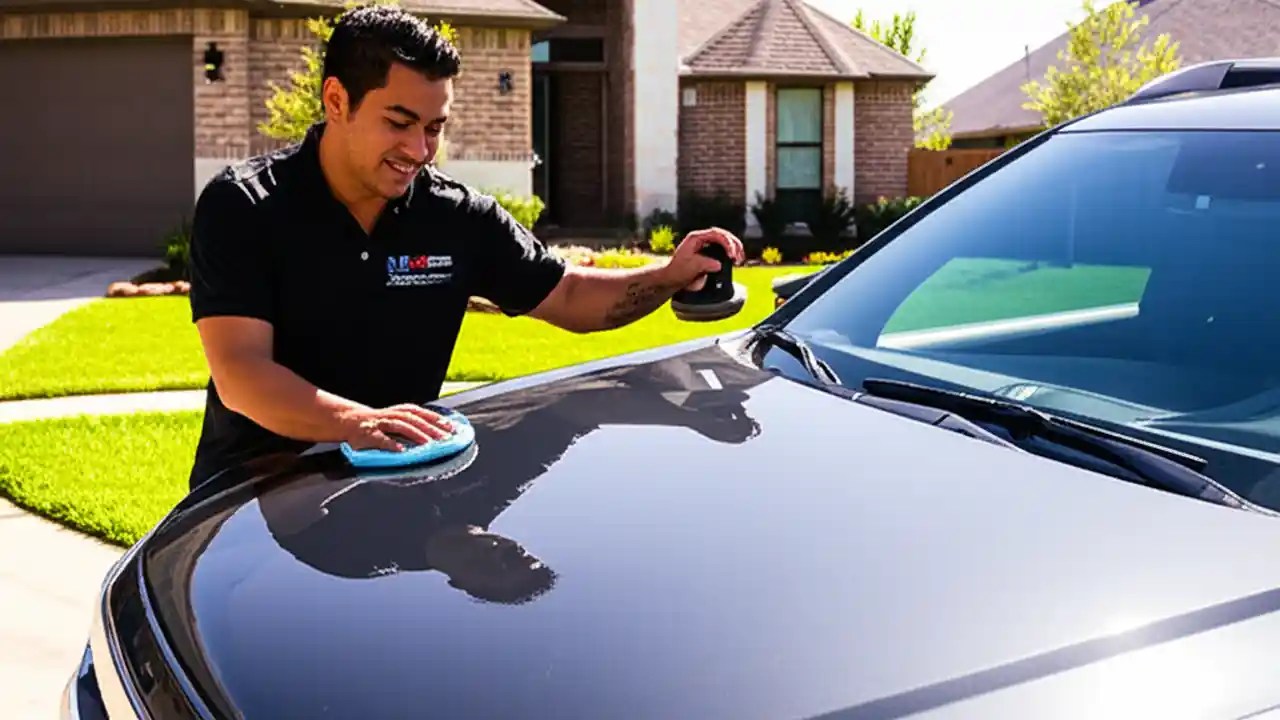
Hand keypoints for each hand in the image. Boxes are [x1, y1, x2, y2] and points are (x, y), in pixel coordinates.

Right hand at [338, 403, 455, 451]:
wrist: (349, 421)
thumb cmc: (378, 424)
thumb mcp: (396, 420)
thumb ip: (413, 425)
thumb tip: (438, 433)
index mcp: (399, 411)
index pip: (421, 413)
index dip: (436, 419)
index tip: (451, 427)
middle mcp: (391, 415)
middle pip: (413, 419)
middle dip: (430, 428)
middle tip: (444, 438)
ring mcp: (379, 423)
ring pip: (400, 426)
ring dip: (415, 434)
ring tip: (427, 444)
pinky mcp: (367, 434)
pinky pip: (381, 439)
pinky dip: (391, 444)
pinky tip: (401, 451)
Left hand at [667, 227, 745, 290]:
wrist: (670, 278)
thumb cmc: (677, 271)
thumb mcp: (691, 267)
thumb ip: (705, 264)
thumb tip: (718, 265)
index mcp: (696, 237)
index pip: (716, 234)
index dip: (726, 242)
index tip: (731, 254)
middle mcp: (702, 238)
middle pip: (723, 235)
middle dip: (734, 244)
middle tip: (738, 257)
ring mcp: (705, 245)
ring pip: (725, 241)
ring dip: (735, 248)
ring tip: (739, 259)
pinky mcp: (708, 253)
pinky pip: (723, 249)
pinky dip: (731, 254)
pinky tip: (735, 260)